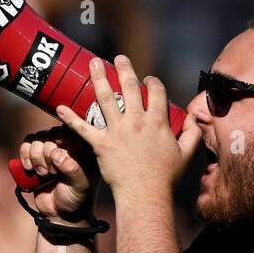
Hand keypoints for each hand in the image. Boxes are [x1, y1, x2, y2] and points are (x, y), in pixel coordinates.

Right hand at [17, 126, 98, 225]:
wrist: (62, 215)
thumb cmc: (77, 199)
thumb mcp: (81, 186)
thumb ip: (72, 169)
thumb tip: (57, 154)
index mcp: (83, 148)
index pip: (71, 130)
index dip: (61, 139)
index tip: (58, 155)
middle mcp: (67, 146)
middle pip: (51, 134)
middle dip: (47, 153)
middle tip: (52, 172)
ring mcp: (50, 150)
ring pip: (37, 138)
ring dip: (36, 155)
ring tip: (42, 173)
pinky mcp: (36, 157)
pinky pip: (27, 144)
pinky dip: (25, 153)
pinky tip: (29, 167)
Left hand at [55, 55, 200, 196]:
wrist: (145, 195)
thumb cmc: (166, 177)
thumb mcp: (186, 154)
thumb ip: (192, 134)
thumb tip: (194, 118)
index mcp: (157, 122)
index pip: (156, 91)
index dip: (153, 82)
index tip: (148, 79)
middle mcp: (137, 121)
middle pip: (130, 86)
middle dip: (124, 68)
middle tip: (119, 57)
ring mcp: (117, 131)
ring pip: (106, 98)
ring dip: (99, 78)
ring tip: (93, 63)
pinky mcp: (101, 144)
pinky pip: (83, 128)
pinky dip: (70, 118)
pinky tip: (59, 107)